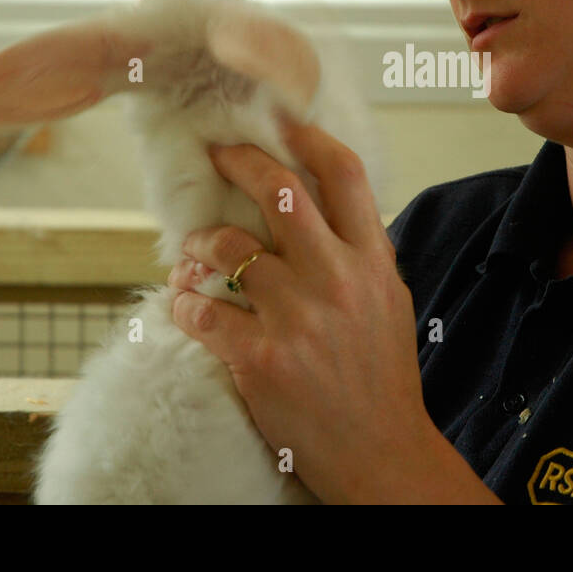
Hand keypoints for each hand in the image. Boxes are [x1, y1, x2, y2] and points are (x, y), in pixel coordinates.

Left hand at [167, 116, 433, 503]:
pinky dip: (184, 300)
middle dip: (239, 162)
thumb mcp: (388, 301)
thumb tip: (327, 207)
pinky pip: (202, 309)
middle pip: (279, 192)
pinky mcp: (260, 358)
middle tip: (217, 156)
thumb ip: (363, 252)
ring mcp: (297, 317)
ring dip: (199, 243)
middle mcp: (337, 279)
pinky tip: (185, 303)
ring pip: (228, 247)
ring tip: (192, 250)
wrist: (382, 452)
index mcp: (372, 261)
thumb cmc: (382, 378)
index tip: (279, 119)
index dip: (306, 137)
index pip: (343, 175)